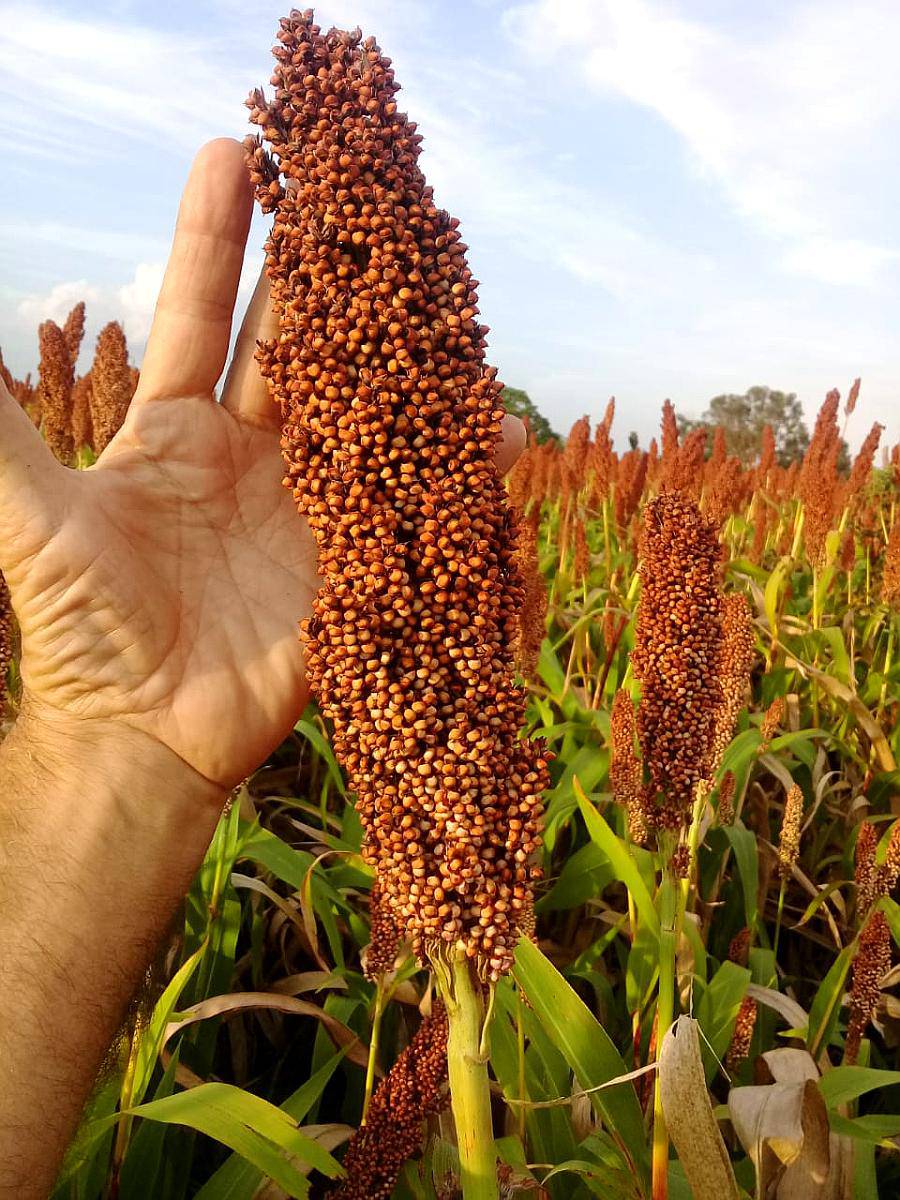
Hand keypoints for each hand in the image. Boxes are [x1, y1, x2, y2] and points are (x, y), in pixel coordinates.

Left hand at [0, 139, 524, 790]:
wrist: (148, 734)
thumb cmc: (84, 633)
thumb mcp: (33, 525)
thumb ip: (2, 443)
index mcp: (177, 431)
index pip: (204, 312)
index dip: (218, 236)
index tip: (237, 149)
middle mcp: (249, 456)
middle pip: (295, 345)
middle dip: (321, 270)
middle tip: (353, 190)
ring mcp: (306, 506)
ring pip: (361, 411)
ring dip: (395, 354)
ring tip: (431, 285)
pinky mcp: (351, 563)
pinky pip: (407, 502)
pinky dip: (449, 468)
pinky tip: (491, 429)